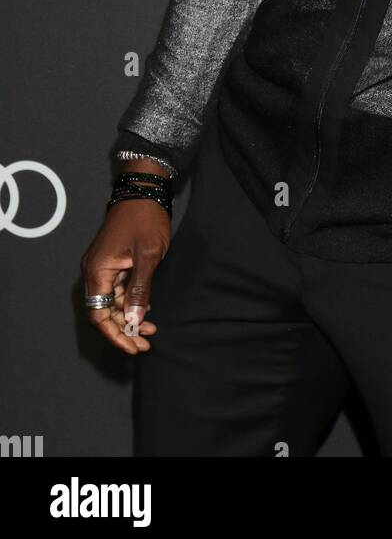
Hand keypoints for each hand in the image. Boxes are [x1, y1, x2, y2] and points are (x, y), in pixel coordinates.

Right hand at [79, 198, 170, 353]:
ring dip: (128, 317)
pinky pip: (116, 289)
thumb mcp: (147, 257)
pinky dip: (129, 301)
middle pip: (102, 312)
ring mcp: (101, 266)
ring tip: (150, 330)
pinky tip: (145, 309)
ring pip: (110, 302)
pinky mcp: (111, 261)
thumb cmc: (145, 220)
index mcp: (97, 271)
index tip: (133, 347)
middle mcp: (94, 270)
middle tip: (145, 342)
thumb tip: (133, 321)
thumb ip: (139, 290)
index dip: (115, 334)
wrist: (144, 191)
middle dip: (123, 329)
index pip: (99, 315)